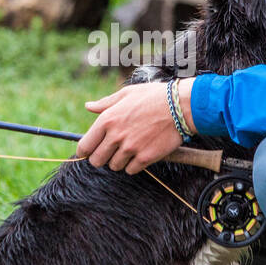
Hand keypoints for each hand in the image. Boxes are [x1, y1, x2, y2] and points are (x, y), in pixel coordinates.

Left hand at [78, 78, 195, 174]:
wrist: (180, 106)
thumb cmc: (153, 96)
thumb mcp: (126, 94)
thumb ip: (105, 103)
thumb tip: (88, 106)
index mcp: (107, 119)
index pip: (85, 145)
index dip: (85, 151)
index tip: (89, 152)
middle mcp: (116, 136)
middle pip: (97, 161)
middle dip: (101, 158)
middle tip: (110, 152)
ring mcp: (130, 148)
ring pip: (114, 166)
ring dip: (119, 161)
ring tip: (130, 149)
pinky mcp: (145, 158)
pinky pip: (131, 170)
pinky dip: (134, 165)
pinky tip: (141, 153)